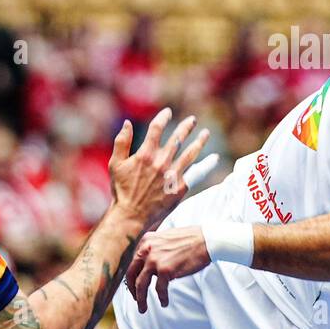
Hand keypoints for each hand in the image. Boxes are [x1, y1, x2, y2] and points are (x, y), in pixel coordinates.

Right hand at [108, 108, 210, 232]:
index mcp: (145, 154)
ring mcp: (173, 175)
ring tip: (206, 133)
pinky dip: (207, 165)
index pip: (156, 129)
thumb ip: (121, 142)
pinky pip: (197, 173)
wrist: (131, 216)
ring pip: (191, 153)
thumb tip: (127, 123)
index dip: (163, 118)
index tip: (168, 112)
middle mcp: (161, 162)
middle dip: (186, 127)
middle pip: (177, 138)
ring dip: (199, 142)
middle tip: (192, 120)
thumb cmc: (121, 190)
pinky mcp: (180, 187)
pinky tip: (214, 158)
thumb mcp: (115, 164)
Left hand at [126, 226, 209, 312]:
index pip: (134, 261)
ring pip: (141, 284)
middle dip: (132, 289)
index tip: (136, 284)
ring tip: (142, 308)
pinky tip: (164, 302)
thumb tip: (151, 261)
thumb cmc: (192, 238)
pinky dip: (161, 298)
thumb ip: (156, 247)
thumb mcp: (166, 237)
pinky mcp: (165, 270)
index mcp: (146, 240)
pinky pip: (159, 289)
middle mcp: (147, 250)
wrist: (207, 240)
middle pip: (132, 274)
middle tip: (135, 298)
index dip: (134, 275)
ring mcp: (155, 260)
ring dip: (140, 299)